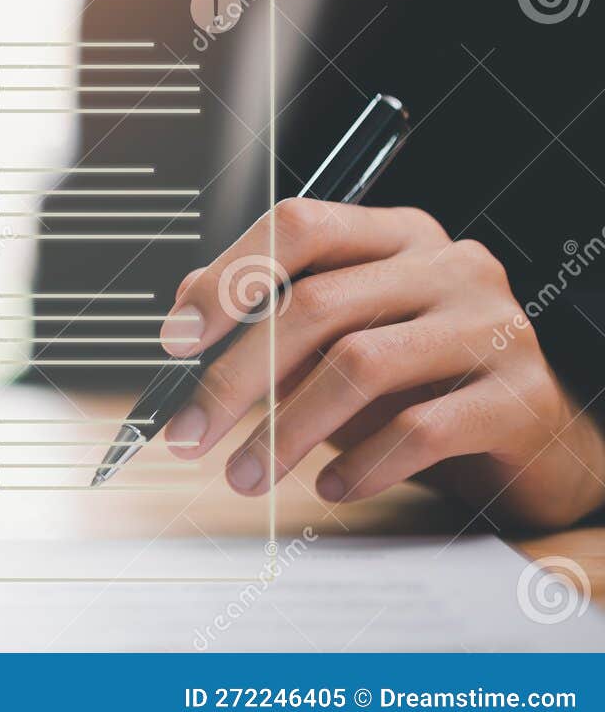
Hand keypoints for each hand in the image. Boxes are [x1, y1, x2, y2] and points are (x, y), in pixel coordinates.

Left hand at [159, 198, 604, 529]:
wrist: (536, 441)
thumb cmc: (420, 384)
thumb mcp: (338, 341)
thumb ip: (270, 316)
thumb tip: (182, 311)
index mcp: (396, 236)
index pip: (300, 226)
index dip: (229, 279)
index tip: (175, 340)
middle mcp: (449, 264)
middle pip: (319, 304)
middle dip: (237, 377)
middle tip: (189, 436)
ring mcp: (492, 326)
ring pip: (361, 364)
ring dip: (286, 429)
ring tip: (246, 475)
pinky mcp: (521, 397)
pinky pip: (421, 428)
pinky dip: (361, 463)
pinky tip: (329, 485)